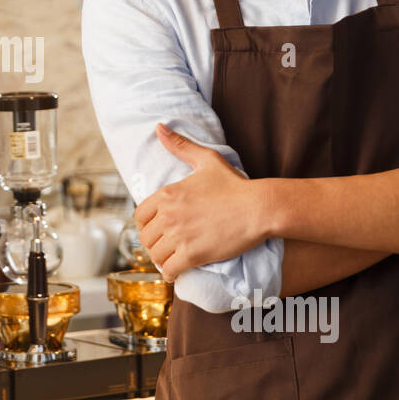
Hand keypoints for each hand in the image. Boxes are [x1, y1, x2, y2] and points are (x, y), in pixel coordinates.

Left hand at [134, 124, 267, 282]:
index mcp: (167, 194)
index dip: (146, 225)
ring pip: (156, 255)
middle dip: (154, 244)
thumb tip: (159, 127)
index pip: (140, 216)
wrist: (258, 207)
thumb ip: (181, 145)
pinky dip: (171, 272)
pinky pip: (169, 269)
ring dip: (162, 259)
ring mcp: (180, 236)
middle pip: (145, 238)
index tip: (157, 229)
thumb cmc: (235, 184)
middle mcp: (168, 215)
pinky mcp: (193, 254)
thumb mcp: (206, 160)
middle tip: (166, 246)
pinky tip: (177, 270)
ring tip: (172, 258)